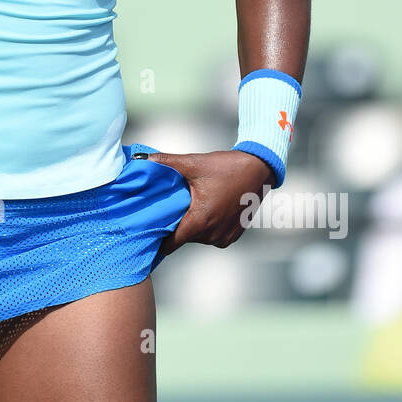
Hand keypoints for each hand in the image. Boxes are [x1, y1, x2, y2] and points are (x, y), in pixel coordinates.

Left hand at [151, 150, 272, 255]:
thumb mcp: (194, 164)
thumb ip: (166, 162)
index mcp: (200, 221)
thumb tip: (143, 157)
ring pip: (199, 237)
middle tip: (174, 208)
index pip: (172, 243)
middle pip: (185, 238)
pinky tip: (208, 209)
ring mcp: (224, 236)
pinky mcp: (233, 235)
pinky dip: (208, 226)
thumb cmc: (227, 167)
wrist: (258, 169)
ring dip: (194, 225)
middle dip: (178, 225)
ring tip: (194, 206)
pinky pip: (213, 236)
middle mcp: (213, 234)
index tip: (151, 232)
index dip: (160, 239)